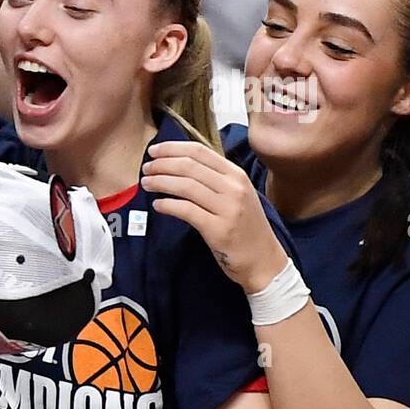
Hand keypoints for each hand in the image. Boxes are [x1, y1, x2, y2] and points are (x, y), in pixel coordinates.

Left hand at [141, 140, 288, 293]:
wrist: (263, 259)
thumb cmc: (245, 227)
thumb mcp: (236, 195)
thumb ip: (213, 179)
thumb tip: (178, 165)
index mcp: (236, 175)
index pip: (200, 151)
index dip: (172, 148)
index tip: (154, 150)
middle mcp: (234, 188)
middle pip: (189, 166)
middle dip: (162, 164)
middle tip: (145, 168)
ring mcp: (228, 208)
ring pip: (186, 186)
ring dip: (160, 182)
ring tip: (146, 183)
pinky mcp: (218, 229)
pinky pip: (186, 210)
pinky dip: (167, 205)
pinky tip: (157, 205)